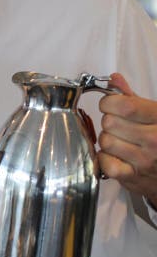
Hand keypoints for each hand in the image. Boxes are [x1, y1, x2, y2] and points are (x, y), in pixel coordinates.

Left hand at [98, 73, 156, 206]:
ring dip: (108, 139)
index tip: (111, 105)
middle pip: (110, 122)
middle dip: (110, 121)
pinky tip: (117, 156)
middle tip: (119, 126)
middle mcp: (155, 140)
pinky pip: (105, 161)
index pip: (125, 106)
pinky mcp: (134, 177)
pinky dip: (105, 158)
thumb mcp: (155, 114)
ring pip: (105, 140)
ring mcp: (145, 160)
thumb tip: (114, 79)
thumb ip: (133, 97)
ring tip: (121, 141)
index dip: (110, 102)